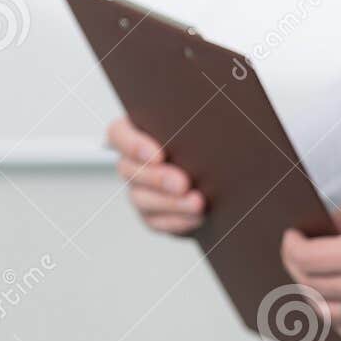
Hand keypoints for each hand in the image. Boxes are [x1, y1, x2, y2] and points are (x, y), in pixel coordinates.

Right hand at [106, 115, 205, 235]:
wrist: (222, 177)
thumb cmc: (206, 142)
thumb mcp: (197, 126)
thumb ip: (193, 123)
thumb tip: (207, 119)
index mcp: (137, 132)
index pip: (119, 134)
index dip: (133, 145)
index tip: (159, 155)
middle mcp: (133, 162)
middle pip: (129, 169)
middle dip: (157, 178)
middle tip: (182, 183)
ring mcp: (139, 190)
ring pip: (142, 198)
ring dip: (170, 203)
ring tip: (196, 202)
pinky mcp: (152, 215)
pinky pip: (156, 221)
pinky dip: (177, 221)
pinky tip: (197, 217)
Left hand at [280, 183, 340, 340]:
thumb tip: (320, 226)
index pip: (306, 259)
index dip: (290, 246)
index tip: (292, 235)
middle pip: (310, 285)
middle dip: (295, 265)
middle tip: (298, 249)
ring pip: (325, 312)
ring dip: (310, 292)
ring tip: (312, 274)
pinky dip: (335, 317)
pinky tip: (335, 301)